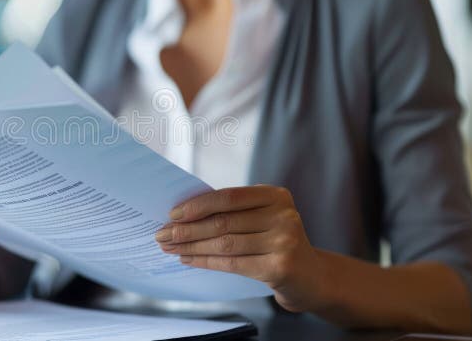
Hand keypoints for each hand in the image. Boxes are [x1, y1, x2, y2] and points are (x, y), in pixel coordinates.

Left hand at [155, 185, 330, 311]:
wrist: (310, 276)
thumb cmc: (275, 241)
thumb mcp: (261, 217)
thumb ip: (232, 211)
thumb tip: (181, 214)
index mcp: (275, 195)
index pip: (228, 197)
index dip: (197, 205)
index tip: (172, 214)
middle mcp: (283, 216)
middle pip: (223, 222)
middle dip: (187, 229)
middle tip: (162, 234)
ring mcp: (284, 242)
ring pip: (224, 244)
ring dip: (191, 246)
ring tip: (170, 248)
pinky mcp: (280, 267)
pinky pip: (232, 264)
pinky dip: (205, 261)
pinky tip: (188, 259)